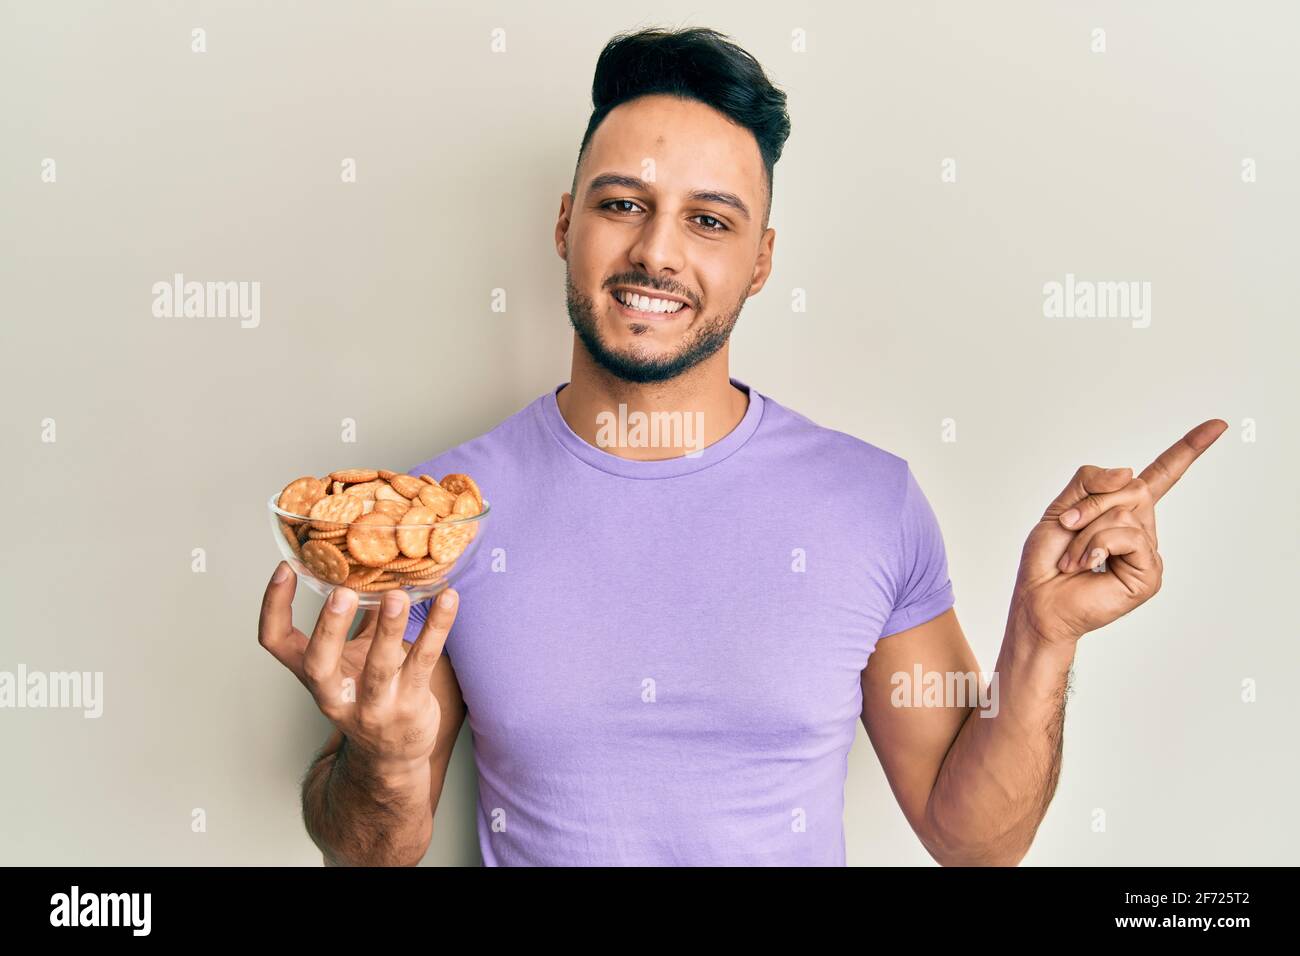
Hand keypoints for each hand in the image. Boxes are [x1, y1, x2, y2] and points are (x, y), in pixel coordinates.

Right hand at [258, 563, 459, 772]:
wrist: (390, 758)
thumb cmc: (369, 695)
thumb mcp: (351, 659)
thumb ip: (358, 617)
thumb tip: (367, 564)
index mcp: (314, 675)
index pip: (275, 641)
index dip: (273, 606)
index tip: (285, 568)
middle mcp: (335, 694)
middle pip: (318, 664)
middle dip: (328, 629)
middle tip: (340, 593)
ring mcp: (373, 705)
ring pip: (378, 667)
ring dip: (388, 630)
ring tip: (398, 596)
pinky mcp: (409, 705)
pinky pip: (423, 662)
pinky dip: (436, 628)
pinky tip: (449, 599)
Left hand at [1013, 419, 1227, 645]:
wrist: (1037, 599)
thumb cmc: (1046, 561)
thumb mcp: (1061, 507)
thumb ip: (1090, 481)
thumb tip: (1130, 472)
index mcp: (1122, 511)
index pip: (1161, 475)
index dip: (1187, 450)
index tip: (1217, 425)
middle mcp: (1141, 529)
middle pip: (1134, 488)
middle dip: (1091, 504)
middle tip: (1067, 527)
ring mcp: (1148, 552)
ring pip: (1127, 512)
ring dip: (1088, 530)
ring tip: (1075, 557)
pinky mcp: (1150, 573)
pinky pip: (1130, 536)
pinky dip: (1100, 544)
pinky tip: (1090, 565)